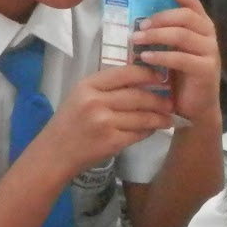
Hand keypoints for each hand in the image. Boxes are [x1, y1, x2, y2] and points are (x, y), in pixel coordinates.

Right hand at [40, 64, 175, 175]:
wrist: (55, 153)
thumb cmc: (69, 122)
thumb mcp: (81, 95)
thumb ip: (107, 86)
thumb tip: (142, 78)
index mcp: (88, 85)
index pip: (126, 73)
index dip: (148, 74)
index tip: (161, 77)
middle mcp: (96, 101)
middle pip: (138, 95)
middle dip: (159, 98)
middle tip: (171, 100)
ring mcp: (104, 122)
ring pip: (142, 115)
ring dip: (159, 117)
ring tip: (169, 117)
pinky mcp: (111, 142)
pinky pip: (138, 133)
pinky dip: (149, 130)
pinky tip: (154, 129)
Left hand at [132, 0, 221, 122]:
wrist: (194, 110)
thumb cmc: (180, 77)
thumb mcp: (172, 50)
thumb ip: (165, 34)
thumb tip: (139, 17)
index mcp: (201, 26)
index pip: (192, 2)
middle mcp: (208, 35)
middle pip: (185, 16)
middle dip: (160, 17)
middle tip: (140, 25)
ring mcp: (210, 52)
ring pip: (182, 34)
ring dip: (156, 35)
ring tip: (137, 40)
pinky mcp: (206, 70)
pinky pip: (181, 57)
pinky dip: (161, 56)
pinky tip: (146, 58)